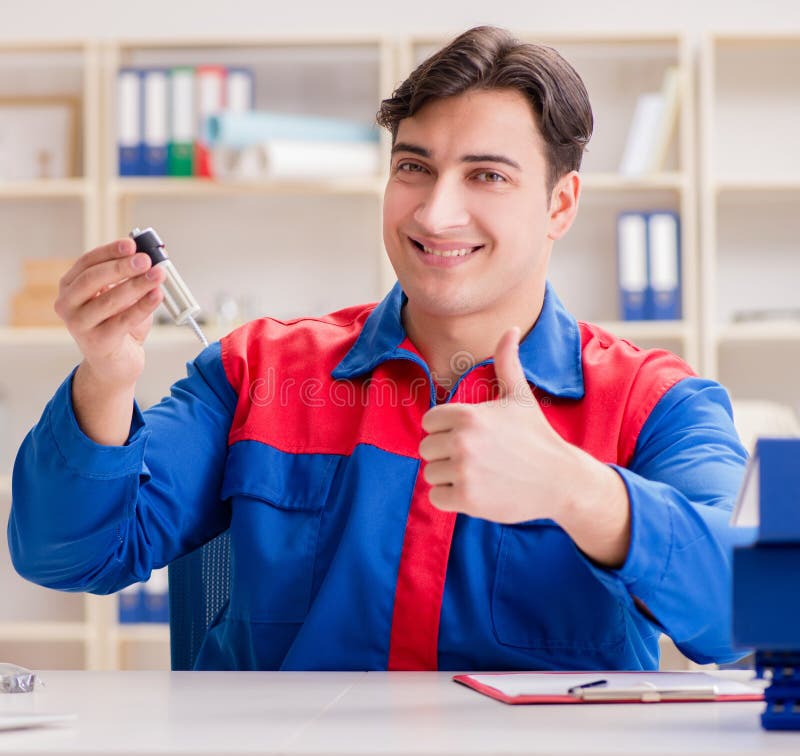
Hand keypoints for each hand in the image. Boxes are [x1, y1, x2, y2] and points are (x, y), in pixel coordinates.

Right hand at [55, 238, 164, 388]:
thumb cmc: (118, 325)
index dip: (110, 251)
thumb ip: (130, 277)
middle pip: (93, 279)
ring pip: (109, 300)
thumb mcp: (122, 296)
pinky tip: (157, 295)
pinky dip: (143, 306)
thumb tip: (152, 257)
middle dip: (122, 267)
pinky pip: (123, 320)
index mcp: (70, 287)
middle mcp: (68, 304)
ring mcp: (79, 325)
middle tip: (146, 259)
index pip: (87, 262)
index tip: (132, 244)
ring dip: (137, 285)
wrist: (115, 364)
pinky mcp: (97, 342)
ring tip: (158, 275)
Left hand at [419, 326, 630, 564]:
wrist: (561, 480)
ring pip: (430, 473)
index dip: (446, 430)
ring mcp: (464, 471)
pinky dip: (451, 498)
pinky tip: (476, 492)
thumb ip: (507, 362)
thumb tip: (512, 327)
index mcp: (468, 414)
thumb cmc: (536, 436)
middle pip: (426, 448)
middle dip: (446, 454)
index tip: (470, 437)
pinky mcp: (467, 499)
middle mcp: (462, 441)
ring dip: (449, 477)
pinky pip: (437, 497)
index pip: (429, 422)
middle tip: (477, 459)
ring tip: (478, 474)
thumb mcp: (519, 396)